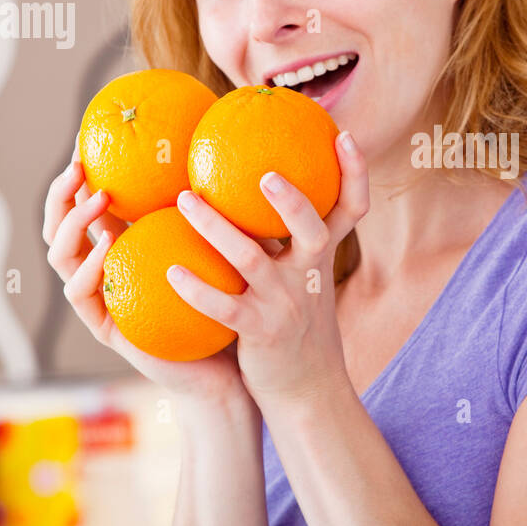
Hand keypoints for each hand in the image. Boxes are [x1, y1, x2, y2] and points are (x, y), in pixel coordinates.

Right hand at [41, 140, 272, 406]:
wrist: (233, 369)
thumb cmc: (235, 302)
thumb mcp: (225, 247)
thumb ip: (219, 210)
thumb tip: (242, 153)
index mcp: (129, 247)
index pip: (89, 204)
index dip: (82, 174)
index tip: (92, 140)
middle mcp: (107, 271)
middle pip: (61, 225)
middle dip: (62, 192)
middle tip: (80, 164)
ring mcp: (103, 300)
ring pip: (59, 256)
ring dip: (73, 223)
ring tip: (98, 198)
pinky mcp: (109, 329)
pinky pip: (81, 296)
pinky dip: (87, 268)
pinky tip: (106, 246)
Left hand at [167, 130, 369, 409]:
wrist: (308, 390)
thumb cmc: (299, 326)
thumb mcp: (307, 279)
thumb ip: (290, 241)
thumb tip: (260, 192)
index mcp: (323, 258)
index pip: (353, 208)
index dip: (356, 172)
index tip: (342, 135)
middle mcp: (311, 276)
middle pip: (312, 229)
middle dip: (291, 200)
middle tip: (263, 172)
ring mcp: (286, 305)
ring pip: (250, 259)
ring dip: (215, 227)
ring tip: (184, 200)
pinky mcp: (260, 333)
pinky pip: (223, 307)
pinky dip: (197, 289)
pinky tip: (170, 271)